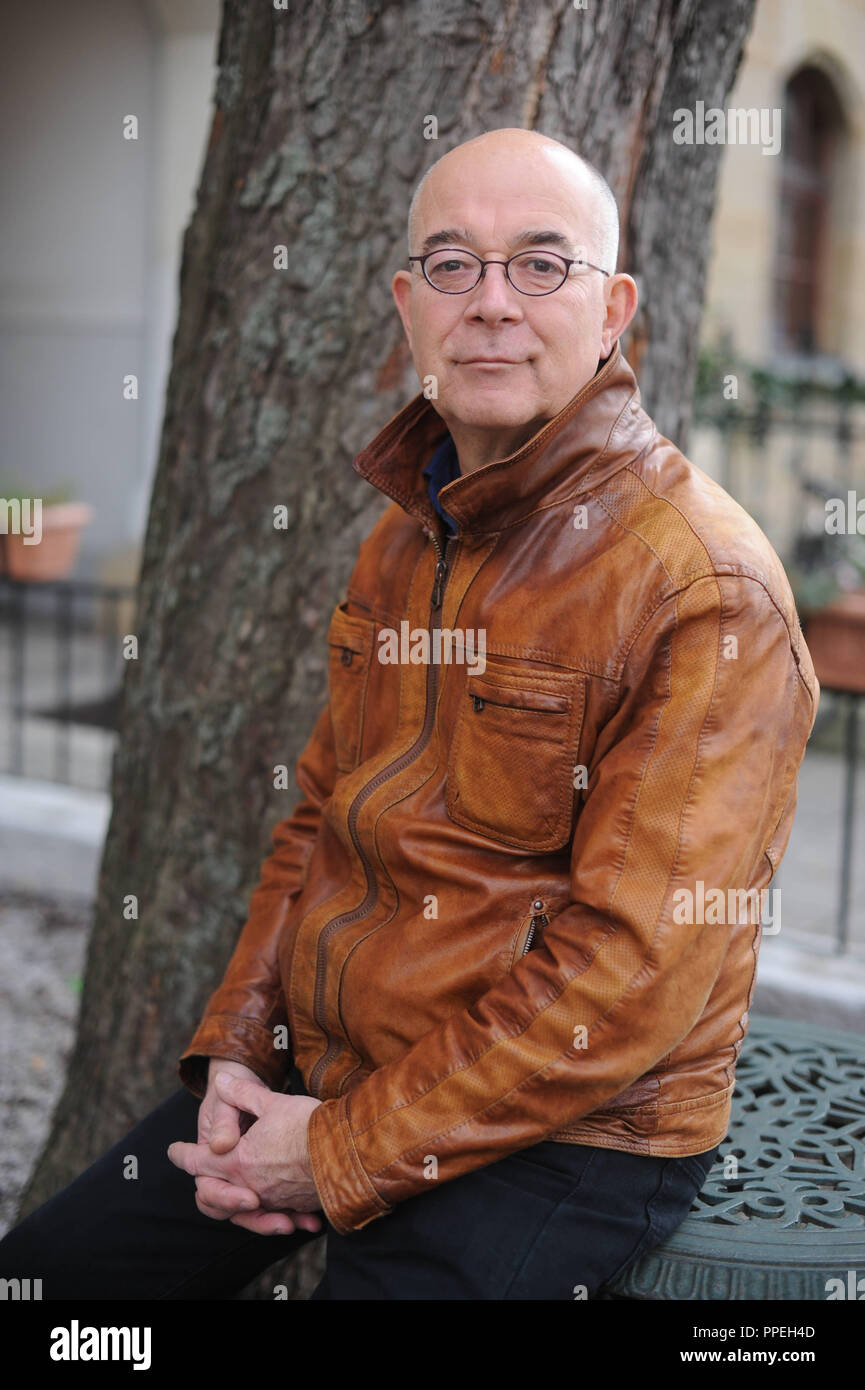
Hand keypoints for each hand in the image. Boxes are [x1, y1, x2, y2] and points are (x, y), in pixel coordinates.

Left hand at [182, 1060, 322, 1236]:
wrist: (349, 1151)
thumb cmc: (308, 1125)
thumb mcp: (271, 1102)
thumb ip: (242, 1093)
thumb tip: (220, 1080)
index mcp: (239, 1160)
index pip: (199, 1160)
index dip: (183, 1154)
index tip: (173, 1150)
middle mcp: (250, 1185)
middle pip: (213, 1194)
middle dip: (207, 1186)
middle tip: (203, 1176)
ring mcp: (272, 1199)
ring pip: (243, 1211)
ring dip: (238, 1206)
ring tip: (242, 1199)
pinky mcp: (294, 1206)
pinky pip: (276, 1215)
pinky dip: (275, 1214)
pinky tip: (284, 1210)